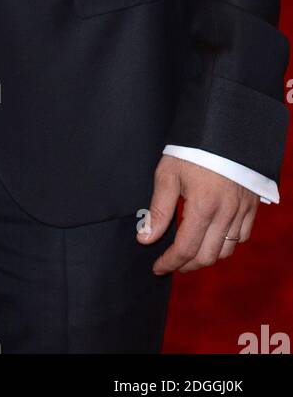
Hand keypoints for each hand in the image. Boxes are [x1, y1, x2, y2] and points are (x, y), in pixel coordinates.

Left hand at [140, 153, 258, 274]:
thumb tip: (145, 239)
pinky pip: (242, 237)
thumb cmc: (192, 150)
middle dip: (187, 265)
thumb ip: (159, 210)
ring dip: (207, 258)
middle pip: (207, 256)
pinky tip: (213, 239)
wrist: (225, 129)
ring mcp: (241, 211)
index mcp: (203, 207)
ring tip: (189, 254)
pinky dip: (227, 245)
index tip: (157, 267)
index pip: (185, 249)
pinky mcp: (251, 206)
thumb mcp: (168, 174)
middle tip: (171, 264)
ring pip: (226, 251)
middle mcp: (225, 214)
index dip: (170, 262)